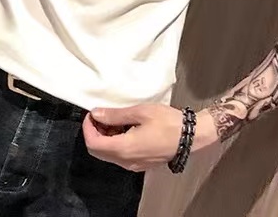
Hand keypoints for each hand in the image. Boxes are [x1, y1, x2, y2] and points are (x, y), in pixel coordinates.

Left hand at [82, 104, 219, 171]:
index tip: (92, 113)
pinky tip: (124, 128)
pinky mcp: (140, 164)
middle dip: (94, 133)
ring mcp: (133, 165)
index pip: (93, 143)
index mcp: (123, 149)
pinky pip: (119, 156)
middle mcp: (126, 161)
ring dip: (105, 138)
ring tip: (113, 119)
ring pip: (108, 155)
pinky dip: (115, 143)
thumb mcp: (140, 112)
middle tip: (101, 115)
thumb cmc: (167, 122)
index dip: (88, 127)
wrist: (189, 137)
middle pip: (98, 151)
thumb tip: (96, 114)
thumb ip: (115, 115)